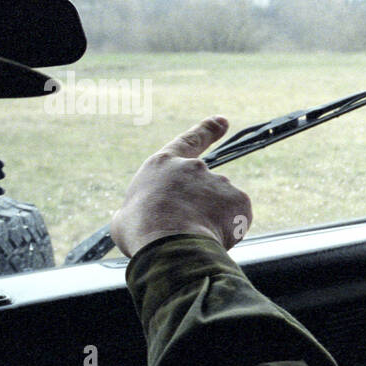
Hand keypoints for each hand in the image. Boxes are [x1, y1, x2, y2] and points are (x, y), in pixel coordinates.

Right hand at [111, 117, 252, 257]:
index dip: (206, 131)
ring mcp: (220, 182)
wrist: (170, 244)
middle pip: (203, 189)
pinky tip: (211, 239)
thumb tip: (143, 220)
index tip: (222, 122)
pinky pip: (237, 219)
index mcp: (163, 164)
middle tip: (184, 231)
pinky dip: (228, 231)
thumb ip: (142, 211)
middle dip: (199, 209)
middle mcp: (195, 167)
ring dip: (211, 222)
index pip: (188, 142)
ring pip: (220, 207)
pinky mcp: (239, 200)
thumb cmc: (141, 232)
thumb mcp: (125, 218)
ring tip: (192, 238)